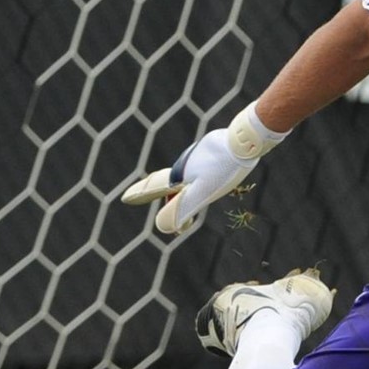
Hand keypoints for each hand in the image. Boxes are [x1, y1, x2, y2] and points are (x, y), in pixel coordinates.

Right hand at [121, 102, 288, 234]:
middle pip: (172, 181)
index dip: (140, 194)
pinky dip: (200, 173)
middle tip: (150, 197)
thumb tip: (163, 227)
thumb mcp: (202, 192)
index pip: (155, 187)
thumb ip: (183, 207)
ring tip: (183, 192)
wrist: (243, 141)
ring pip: (188, 172)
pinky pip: (202, 164)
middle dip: (163, 192)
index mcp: (180, 174)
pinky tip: (211, 172)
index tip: (125, 198)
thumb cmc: (223, 168)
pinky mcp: (214, 149)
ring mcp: (200, 154)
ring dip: (184, 183)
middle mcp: (186, 163)